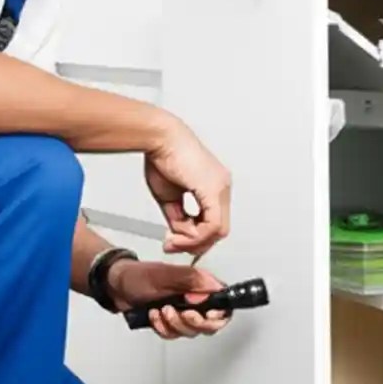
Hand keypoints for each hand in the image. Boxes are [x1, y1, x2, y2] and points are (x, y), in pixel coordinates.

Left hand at [107, 260, 230, 339]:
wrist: (116, 286)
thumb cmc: (137, 276)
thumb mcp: (163, 275)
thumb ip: (189, 279)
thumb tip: (211, 287)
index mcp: (197, 284)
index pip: (222, 302)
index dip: (219, 313)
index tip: (207, 314)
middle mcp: (193, 298)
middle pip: (210, 323)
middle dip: (194, 323)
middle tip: (182, 313)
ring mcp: (182, 311)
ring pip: (191, 331)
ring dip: (175, 325)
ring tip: (163, 311)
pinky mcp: (170, 321)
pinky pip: (174, 334)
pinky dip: (164, 329)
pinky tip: (155, 317)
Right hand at [144, 120, 230, 255]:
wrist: (160, 138)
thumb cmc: (162, 156)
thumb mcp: (169, 197)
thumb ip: (178, 217)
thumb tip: (182, 234)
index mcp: (214, 187)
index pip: (213, 223)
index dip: (194, 238)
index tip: (174, 241)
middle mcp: (222, 187)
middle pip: (218, 230)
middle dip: (194, 244)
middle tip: (173, 246)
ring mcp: (221, 188)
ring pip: (218, 230)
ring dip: (193, 241)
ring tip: (174, 240)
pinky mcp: (214, 189)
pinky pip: (213, 224)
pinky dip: (196, 235)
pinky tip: (179, 233)